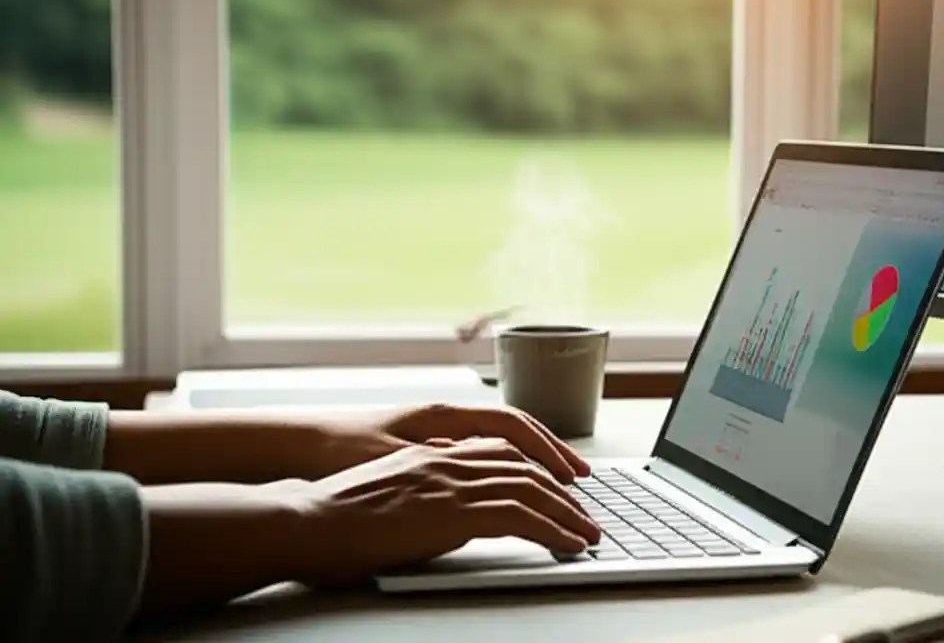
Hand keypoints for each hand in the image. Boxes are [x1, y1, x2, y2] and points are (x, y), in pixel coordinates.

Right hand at [298, 443, 601, 585]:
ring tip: (589, 534)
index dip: (536, 464)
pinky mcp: (452, 512)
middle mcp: (446, 458)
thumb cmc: (333, 518)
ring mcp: (451, 482)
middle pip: (524, 465)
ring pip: (531, 488)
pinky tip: (570, 545)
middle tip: (585, 513)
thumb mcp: (387, 494)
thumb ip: (423, 493)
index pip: (500, 447)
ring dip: (567, 513)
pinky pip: (520, 517)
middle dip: (561, 490)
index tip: (559, 484)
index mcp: (431, 451)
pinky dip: (553, 530)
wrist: (306, 523)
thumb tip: (449, 512)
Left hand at [318, 403, 590, 483]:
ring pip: (500, 441)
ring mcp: (437, 429)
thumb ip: (441, 463)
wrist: (298, 446)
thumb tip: (486, 470)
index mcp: (441, 416)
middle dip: (552, 455)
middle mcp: (444, 417)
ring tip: (559, 483)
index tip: (571, 475)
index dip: (547, 449)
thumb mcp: (394, 461)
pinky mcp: (427, 445)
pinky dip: (506, 464)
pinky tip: (516, 484)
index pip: (511, 426)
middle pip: (514, 431)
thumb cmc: (338, 452)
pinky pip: (481, 451)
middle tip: (581, 480)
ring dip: (533, 460)